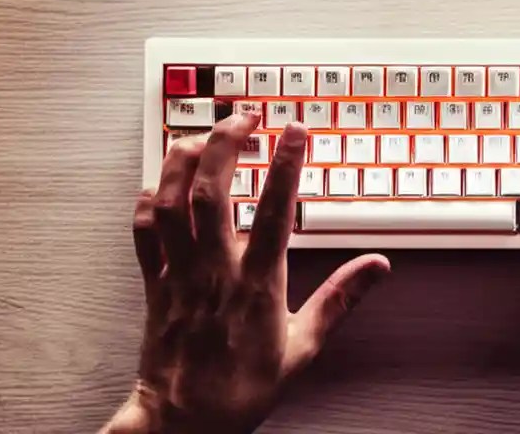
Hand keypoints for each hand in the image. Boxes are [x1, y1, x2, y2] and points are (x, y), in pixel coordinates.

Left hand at [104, 114, 390, 433]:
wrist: (183, 422)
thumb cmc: (241, 389)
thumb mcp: (304, 348)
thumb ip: (341, 299)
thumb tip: (377, 267)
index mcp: (256, 285)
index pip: (275, 211)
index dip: (285, 164)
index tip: (295, 130)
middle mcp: (214, 271)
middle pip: (213, 192)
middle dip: (227, 143)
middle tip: (246, 116)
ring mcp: (178, 274)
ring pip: (172, 202)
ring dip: (186, 160)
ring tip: (206, 134)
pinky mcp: (152, 283)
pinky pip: (143, 231)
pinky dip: (150, 199)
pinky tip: (163, 182)